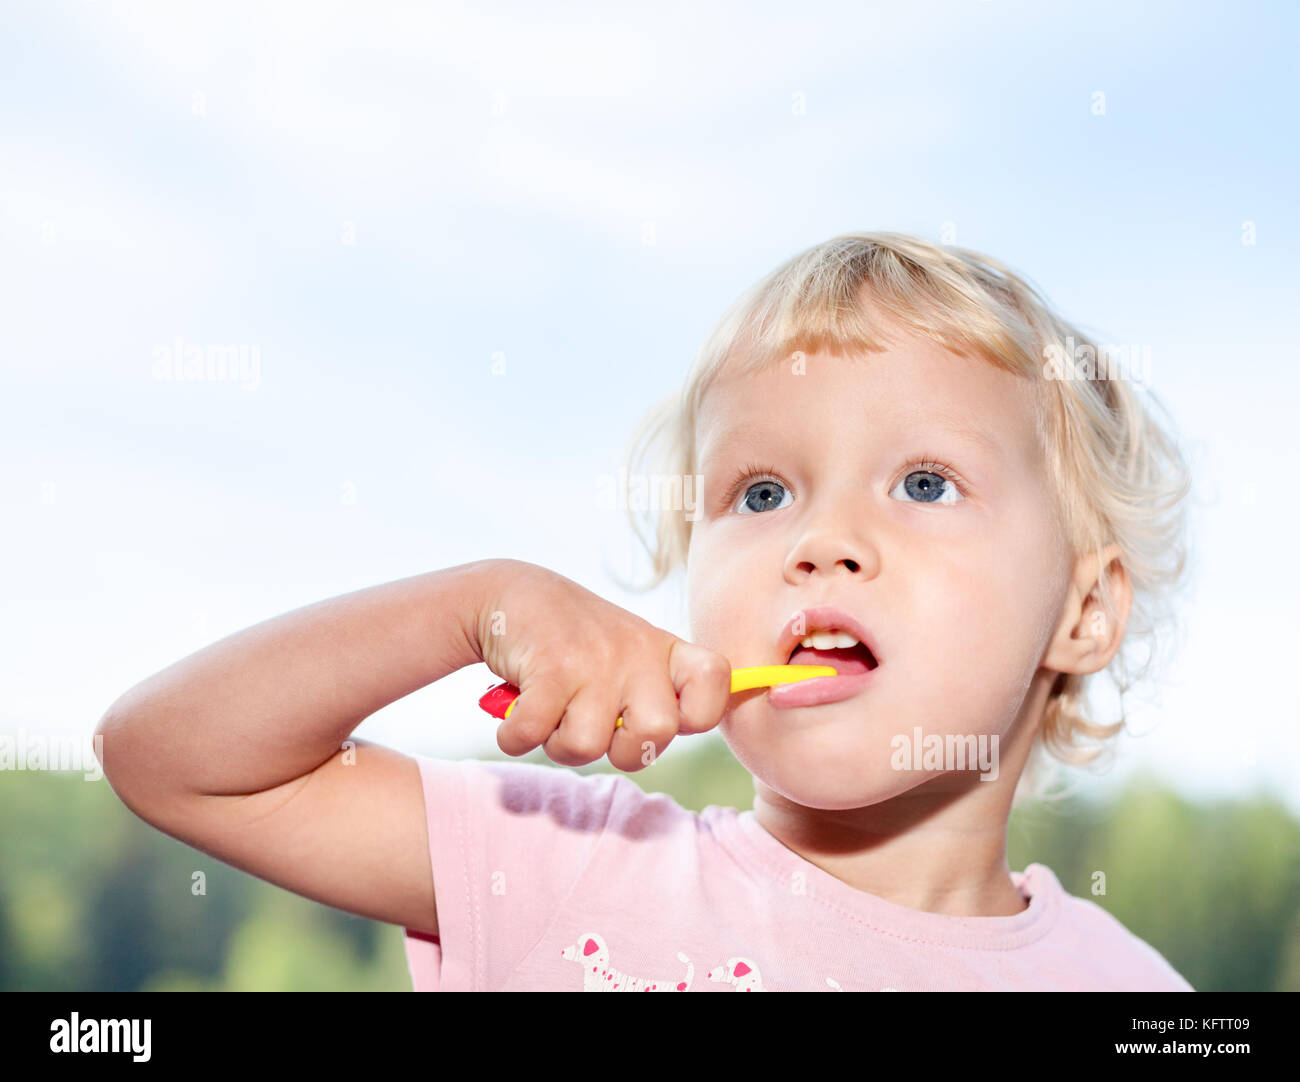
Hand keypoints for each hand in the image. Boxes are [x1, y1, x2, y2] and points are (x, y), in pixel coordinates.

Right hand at [473, 560, 730, 771]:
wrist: (510, 593)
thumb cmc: (573, 642)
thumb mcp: (629, 654)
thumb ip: (655, 694)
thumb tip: (666, 736)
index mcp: (663, 650)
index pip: (716, 682)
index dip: (697, 715)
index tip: (660, 714)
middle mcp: (636, 652)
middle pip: (658, 733)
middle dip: (621, 751)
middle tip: (595, 727)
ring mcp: (593, 660)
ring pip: (588, 746)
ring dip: (557, 744)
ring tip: (550, 714)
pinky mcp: (548, 669)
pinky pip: (533, 735)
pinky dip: (514, 738)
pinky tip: (515, 716)